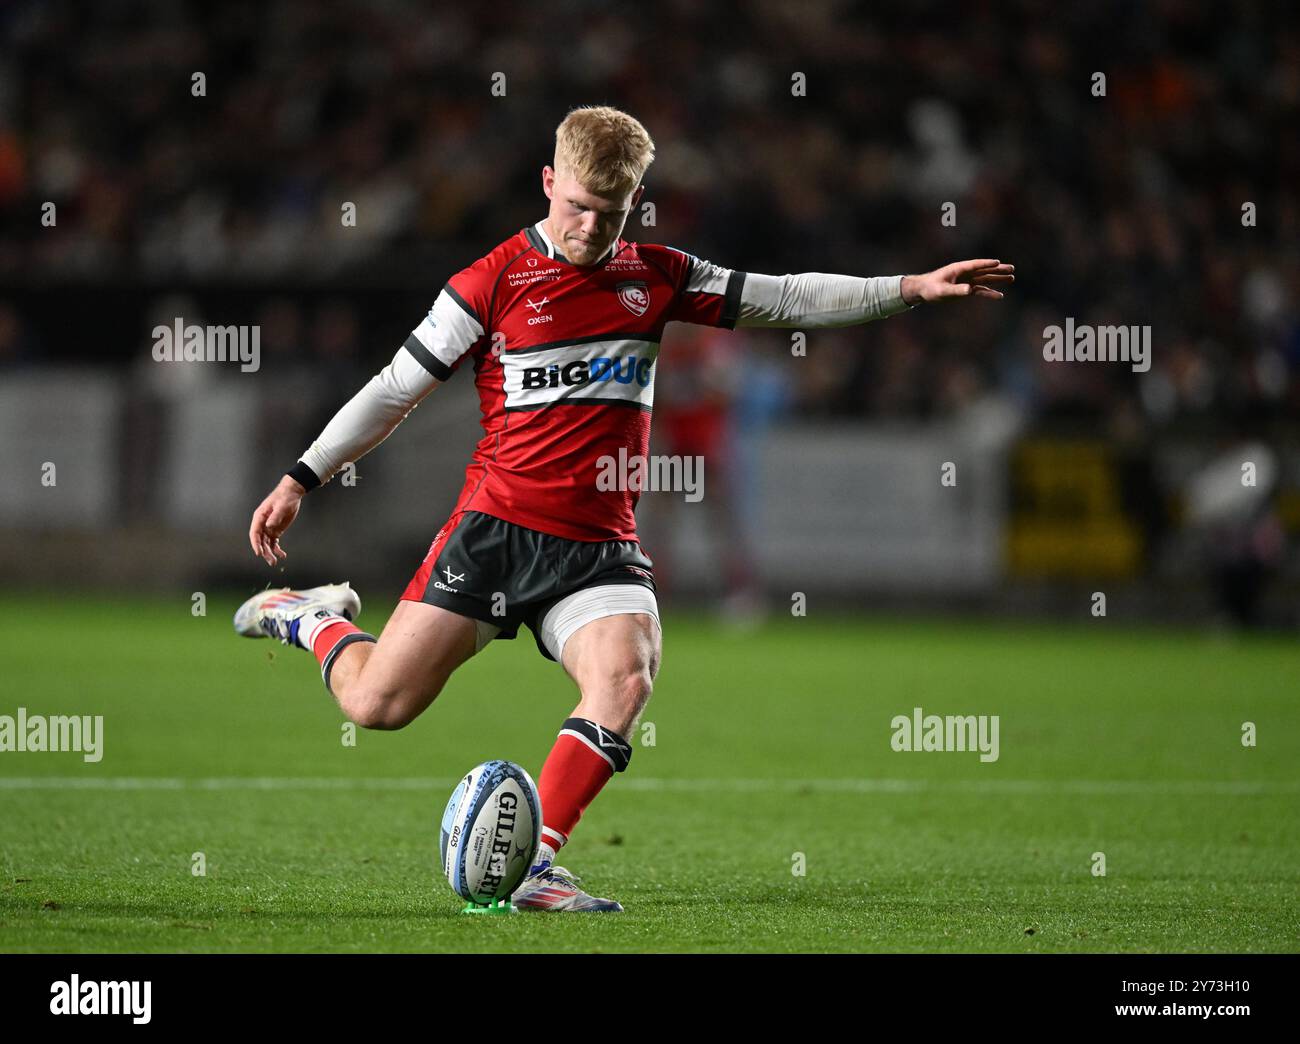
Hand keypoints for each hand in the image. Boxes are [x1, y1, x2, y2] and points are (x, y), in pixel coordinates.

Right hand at [248, 475, 305, 565]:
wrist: (292, 493)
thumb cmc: (285, 497)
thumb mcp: (282, 506)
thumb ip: (276, 516)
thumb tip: (269, 526)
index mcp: (260, 517)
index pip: (254, 533)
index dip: (256, 544)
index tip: (259, 553)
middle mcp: (262, 524)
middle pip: (260, 541)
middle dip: (264, 552)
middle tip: (270, 561)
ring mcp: (269, 528)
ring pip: (266, 543)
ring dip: (270, 553)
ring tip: (275, 562)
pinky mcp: (276, 530)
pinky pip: (274, 542)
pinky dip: (277, 549)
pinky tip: (282, 555)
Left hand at [900, 259, 1014, 304]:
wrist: (923, 291)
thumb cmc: (930, 288)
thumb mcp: (942, 291)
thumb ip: (956, 290)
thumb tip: (970, 290)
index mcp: (958, 268)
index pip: (975, 265)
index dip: (986, 264)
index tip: (998, 262)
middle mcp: (965, 273)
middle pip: (984, 270)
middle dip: (998, 270)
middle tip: (1012, 268)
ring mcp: (966, 280)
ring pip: (985, 279)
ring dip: (998, 279)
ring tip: (1012, 278)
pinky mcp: (966, 289)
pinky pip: (980, 290)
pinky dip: (990, 292)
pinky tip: (1000, 296)